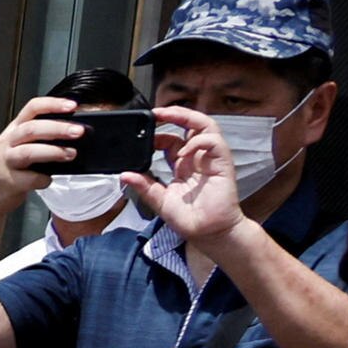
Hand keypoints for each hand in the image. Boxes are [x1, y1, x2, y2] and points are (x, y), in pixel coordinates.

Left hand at [147, 111, 245, 248]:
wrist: (209, 234)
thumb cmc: (190, 219)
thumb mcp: (159, 201)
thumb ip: (144, 186)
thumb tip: (124, 175)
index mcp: (183, 165)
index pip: (172, 139)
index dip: (158, 133)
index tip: (143, 132)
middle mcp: (197, 158)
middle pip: (191, 125)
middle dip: (175, 114)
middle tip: (156, 113)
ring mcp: (211, 159)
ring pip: (206, 126)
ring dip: (187, 118)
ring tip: (168, 117)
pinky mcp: (223, 163)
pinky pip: (214, 142)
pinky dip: (197, 141)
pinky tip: (184, 152)